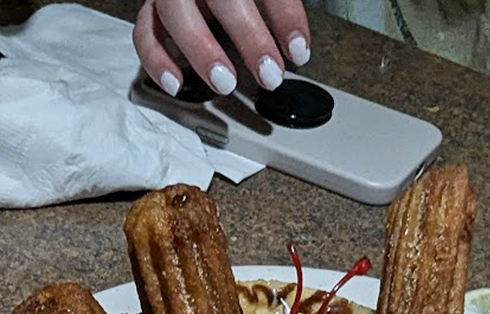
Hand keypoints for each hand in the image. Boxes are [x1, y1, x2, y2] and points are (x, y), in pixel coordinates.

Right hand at [133, 0, 310, 97]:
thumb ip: (275, 7)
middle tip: (270, 74)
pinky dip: (157, 61)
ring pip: (175, 12)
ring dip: (201, 50)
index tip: (299, 50)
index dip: (285, 15)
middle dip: (249, 38)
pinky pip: (145, 33)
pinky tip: (177, 84)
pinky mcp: (153, 10)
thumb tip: (296, 48)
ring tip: (226, 82)